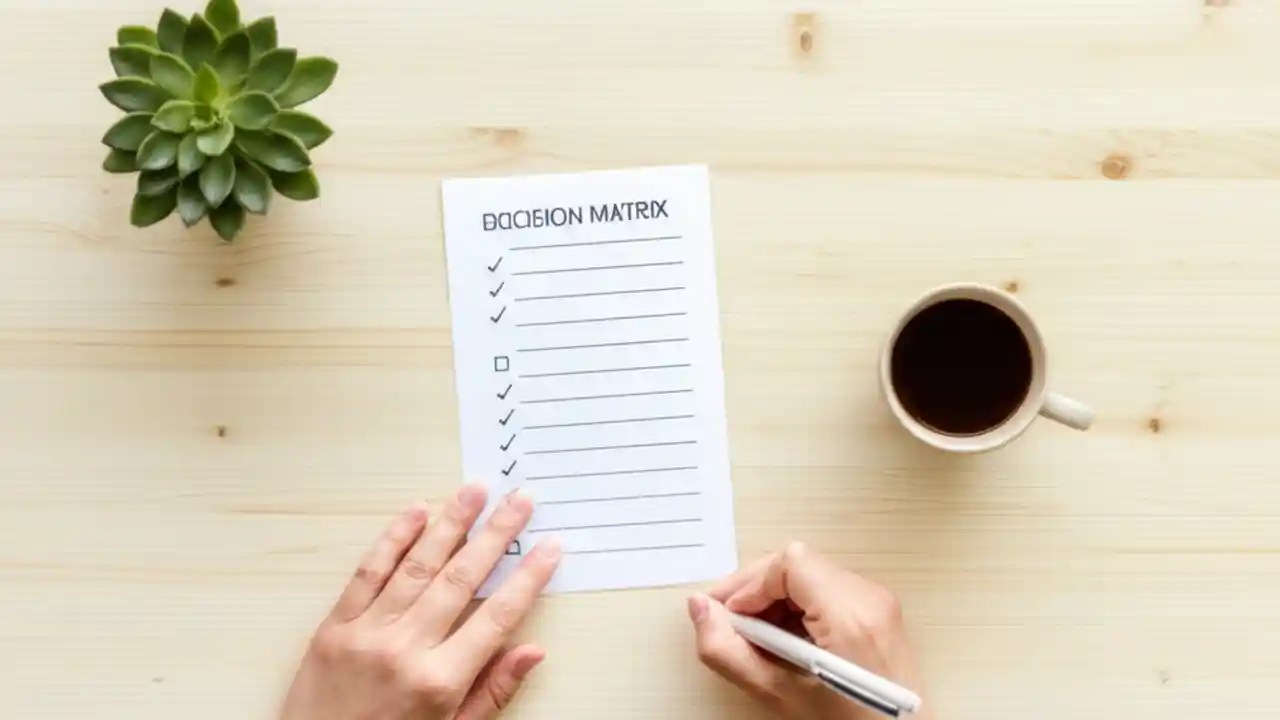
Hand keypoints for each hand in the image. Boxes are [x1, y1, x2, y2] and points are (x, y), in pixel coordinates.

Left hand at [281, 485, 560, 719]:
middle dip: (496, 535)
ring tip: (475, 489)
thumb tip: (533, 651)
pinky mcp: (334, 627)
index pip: (497, 617)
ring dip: (450, 523)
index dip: (528, 579)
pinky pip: (367, 573)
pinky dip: (392, 539)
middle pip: (461, 579)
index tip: (550, 548)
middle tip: (520, 499)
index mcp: (439, 681)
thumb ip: (492, 692)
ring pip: (417, 566)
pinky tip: (415, 511)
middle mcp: (404, 649)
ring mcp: (366, 633)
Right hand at [687, 542, 931, 719]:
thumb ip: (730, 653)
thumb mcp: (781, 696)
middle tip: (733, 622)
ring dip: (776, 598)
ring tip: (760, 638)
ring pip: (810, 573)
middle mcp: (869, 598)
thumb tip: (700, 609)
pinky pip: (827, 587)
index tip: (732, 615)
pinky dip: (798, 605)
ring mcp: (878, 601)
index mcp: (849, 617)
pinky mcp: (878, 608)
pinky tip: (786, 639)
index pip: (789, 563)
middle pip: (797, 563)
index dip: (750, 584)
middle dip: (757, 589)